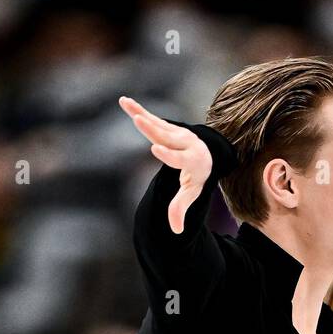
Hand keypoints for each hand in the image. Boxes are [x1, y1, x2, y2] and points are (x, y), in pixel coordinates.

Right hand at [119, 96, 212, 232]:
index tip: (155, 149)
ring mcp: (176, 132)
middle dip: (152, 128)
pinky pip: (151, 118)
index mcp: (192, 160)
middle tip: (138, 120)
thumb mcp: (191, 192)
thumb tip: (176, 231)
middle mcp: (185, 142)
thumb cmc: (197, 176)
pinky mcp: (167, 126)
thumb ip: (181, 208)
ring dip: (141, 114)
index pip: (178, 158)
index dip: (168, 154)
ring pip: (157, 124)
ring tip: (126, 105)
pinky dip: (138, 110)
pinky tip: (124, 102)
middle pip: (166, 136)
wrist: (208, 153)